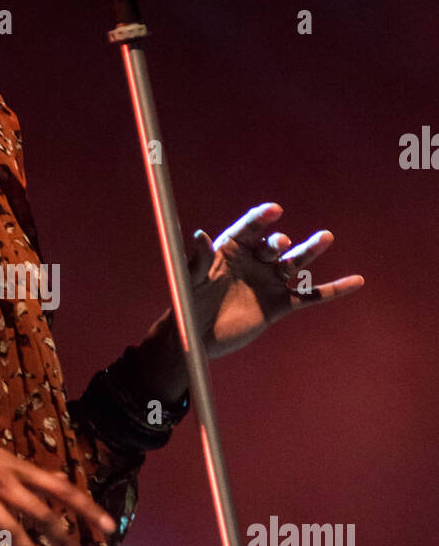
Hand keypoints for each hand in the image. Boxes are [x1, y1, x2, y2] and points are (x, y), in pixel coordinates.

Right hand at [0, 424, 116, 545]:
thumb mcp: (2, 457)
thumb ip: (31, 474)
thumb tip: (62, 480)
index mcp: (17, 469)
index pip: (61, 490)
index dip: (86, 508)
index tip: (108, 528)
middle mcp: (3, 484)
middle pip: (42, 515)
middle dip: (65, 543)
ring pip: (12, 530)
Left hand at [186, 202, 364, 358]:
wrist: (196, 336)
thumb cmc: (187, 302)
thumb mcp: (191, 280)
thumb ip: (197, 260)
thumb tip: (199, 235)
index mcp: (232, 248)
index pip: (249, 228)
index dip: (260, 219)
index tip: (273, 210)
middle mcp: (255, 260)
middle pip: (274, 245)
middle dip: (277, 243)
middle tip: (279, 244)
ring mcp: (269, 281)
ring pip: (295, 263)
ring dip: (310, 250)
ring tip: (326, 237)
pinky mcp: (279, 304)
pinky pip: (310, 296)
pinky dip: (333, 290)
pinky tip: (357, 281)